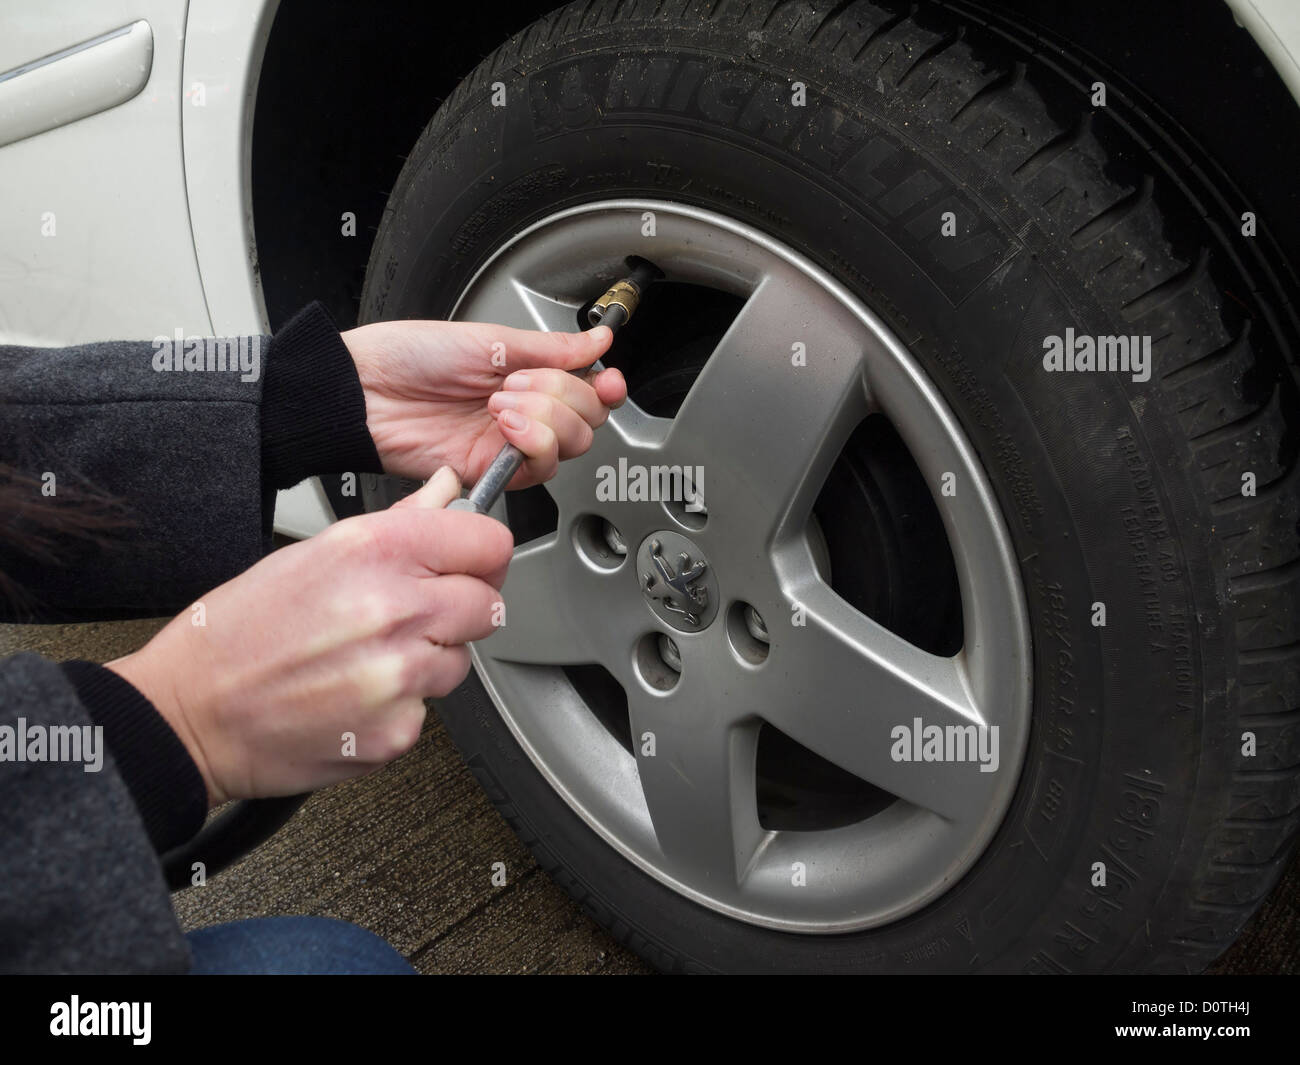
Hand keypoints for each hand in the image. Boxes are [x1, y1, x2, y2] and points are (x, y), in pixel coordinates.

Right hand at [106, 469, 511, 805]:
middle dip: (458, 611)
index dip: (482, 557)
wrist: (190, 715)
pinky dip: (399, 707)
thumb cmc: (239, 632)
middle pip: (488, 606)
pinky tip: (351, 695)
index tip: (471, 566)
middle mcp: (396, 610)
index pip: (488, 545)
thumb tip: (448, 490)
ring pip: (460, 661)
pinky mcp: (396, 731)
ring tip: (365, 658)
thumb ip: (399, 522)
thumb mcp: (316, 553)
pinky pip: (428, 711)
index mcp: (377, 551)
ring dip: (428, 660)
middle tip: (410, 618)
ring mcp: (400, 676)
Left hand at [341, 319, 626, 487]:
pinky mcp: (491, 470)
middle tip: (523, 382)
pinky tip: (504, 425)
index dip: (604, 387)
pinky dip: (531, 444)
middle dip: (566, 398)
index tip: (607, 380)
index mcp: (523, 373)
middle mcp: (522, 411)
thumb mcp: (488, 339)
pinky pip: (536, 469)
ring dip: (547, 419)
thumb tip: (598, 343)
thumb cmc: (408, 357)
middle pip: (587, 422)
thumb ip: (549, 348)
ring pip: (568, 447)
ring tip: (504, 402)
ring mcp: (507, 442)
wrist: (363, 391)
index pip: (586, 389)